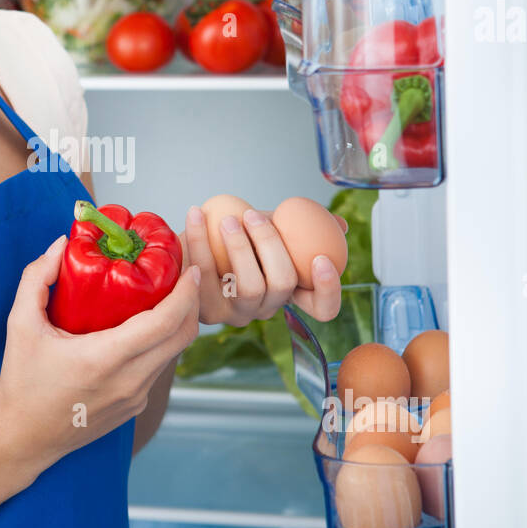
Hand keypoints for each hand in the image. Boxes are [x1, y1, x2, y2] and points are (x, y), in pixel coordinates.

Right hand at [0, 234, 200, 479]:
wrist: (23, 439)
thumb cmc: (21, 383)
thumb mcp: (20, 325)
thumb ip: (37, 278)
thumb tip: (60, 244)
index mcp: (106, 358)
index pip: (165, 322)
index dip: (185, 293)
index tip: (191, 269)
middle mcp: (130, 380)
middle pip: (183, 336)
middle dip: (191, 302)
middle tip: (184, 276)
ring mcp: (136, 397)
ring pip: (174, 354)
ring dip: (178, 324)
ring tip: (167, 297)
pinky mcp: (135, 407)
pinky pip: (159, 368)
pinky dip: (161, 344)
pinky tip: (146, 329)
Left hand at [180, 205, 347, 326]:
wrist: (186, 246)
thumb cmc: (233, 236)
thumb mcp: (267, 228)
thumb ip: (298, 226)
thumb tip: (339, 224)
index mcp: (289, 291)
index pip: (322, 308)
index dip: (329, 289)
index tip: (321, 259)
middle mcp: (266, 308)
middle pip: (282, 283)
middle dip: (270, 244)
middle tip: (251, 215)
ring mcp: (237, 313)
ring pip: (249, 286)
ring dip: (238, 246)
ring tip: (226, 218)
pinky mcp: (206, 310)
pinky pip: (207, 273)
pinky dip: (200, 238)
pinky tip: (196, 213)